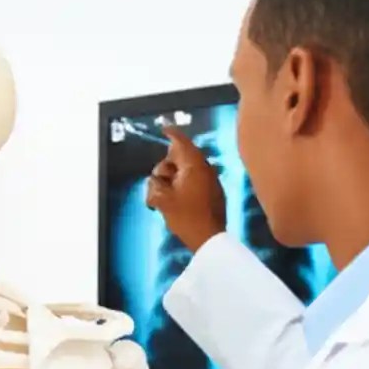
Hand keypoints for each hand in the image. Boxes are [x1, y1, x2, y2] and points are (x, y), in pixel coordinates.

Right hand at [145, 125, 226, 251]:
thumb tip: (157, 179)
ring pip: (186, 172)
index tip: (165, 129)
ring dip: (173, 182)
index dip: (172, 134)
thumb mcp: (162, 199)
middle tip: (159, 187)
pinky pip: (194, 183)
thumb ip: (156, 183)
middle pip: (180, 159)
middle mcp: (205, 170)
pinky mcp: (212, 193)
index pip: (182, 143)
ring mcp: (211, 181)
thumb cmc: (187, 218)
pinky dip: (183, 188)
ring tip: (166, 201)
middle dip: (166, 169)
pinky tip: (178, 204)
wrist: (208, 239)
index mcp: (194, 167)